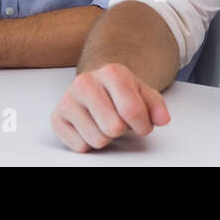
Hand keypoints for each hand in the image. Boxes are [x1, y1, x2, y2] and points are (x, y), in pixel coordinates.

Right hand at [50, 63, 170, 151]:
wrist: (97, 83)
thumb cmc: (120, 90)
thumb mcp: (144, 93)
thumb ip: (156, 106)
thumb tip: (162, 119)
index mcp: (111, 72)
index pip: (132, 111)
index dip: (142, 125)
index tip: (141, 123)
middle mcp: (86, 82)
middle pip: (114, 128)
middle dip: (122, 130)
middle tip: (119, 119)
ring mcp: (69, 99)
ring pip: (97, 140)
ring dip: (106, 137)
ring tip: (104, 121)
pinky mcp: (57, 117)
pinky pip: (80, 146)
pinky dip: (88, 142)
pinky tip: (90, 126)